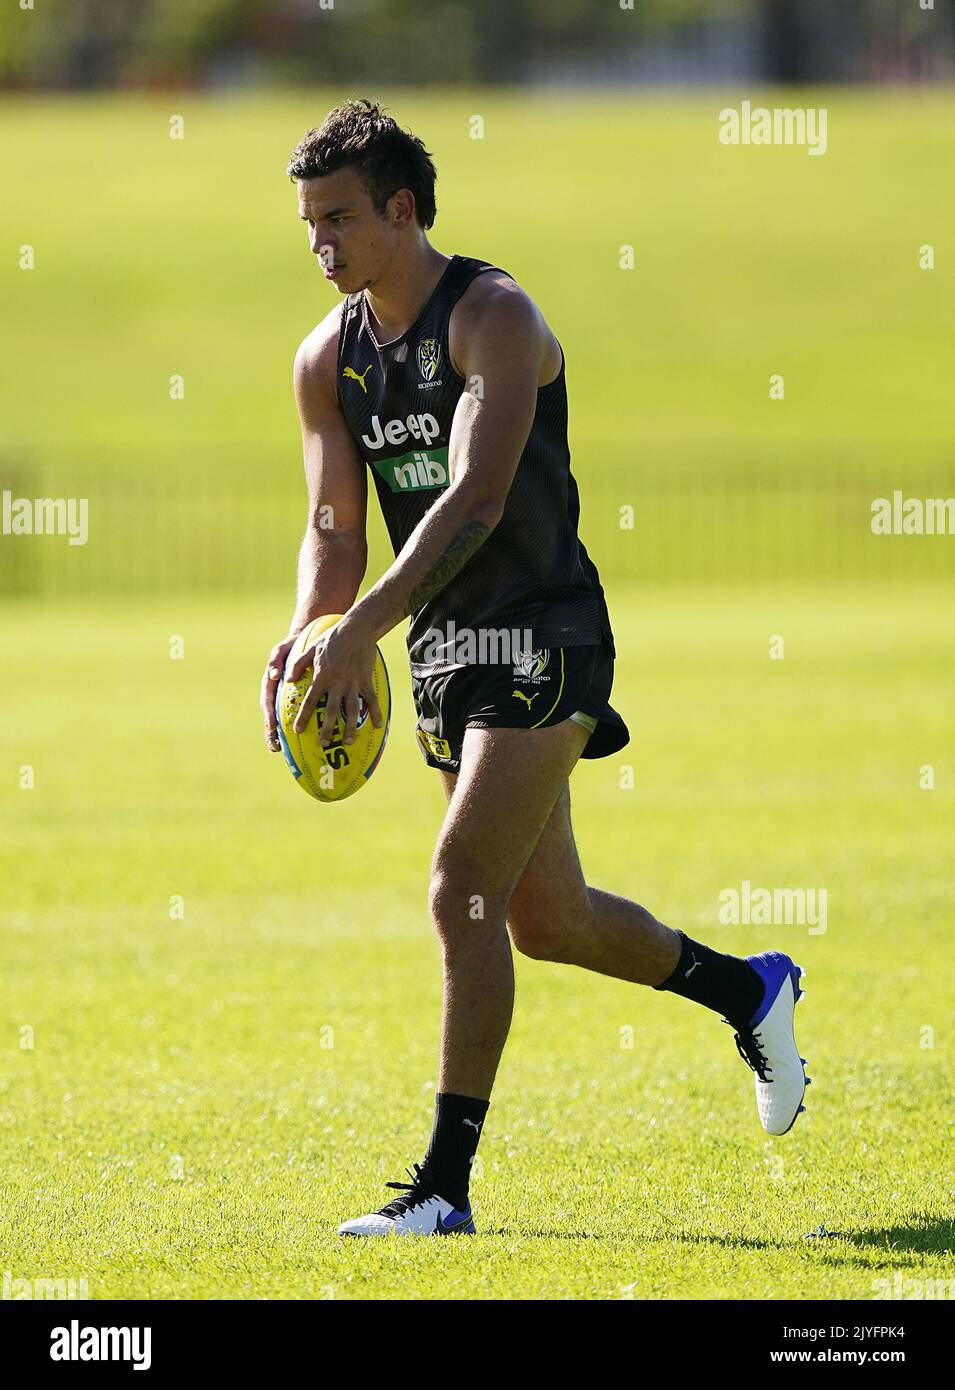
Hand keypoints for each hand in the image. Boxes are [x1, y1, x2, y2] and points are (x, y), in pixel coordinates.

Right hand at [260, 634, 297, 751]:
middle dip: (272, 733)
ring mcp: (284, 698)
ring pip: (282, 719)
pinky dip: (297, 727)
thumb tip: (274, 676)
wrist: (302, 642)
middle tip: (276, 748)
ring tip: (286, 752)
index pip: (267, 702)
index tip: (272, 727)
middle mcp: (275, 694)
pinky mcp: (295, 700)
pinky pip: (295, 714)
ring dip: (282, 736)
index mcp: (270, 684)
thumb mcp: (282, 649)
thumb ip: (276, 661)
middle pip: (272, 716)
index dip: (269, 716)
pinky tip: (305, 741)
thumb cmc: (291, 645)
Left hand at [289, 614, 383, 747]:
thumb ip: (298, 666)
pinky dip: (375, 713)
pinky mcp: (365, 680)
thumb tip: (288, 680)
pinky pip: (371, 700)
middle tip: (324, 744)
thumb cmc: (331, 638)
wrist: (356, 629)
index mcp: (321, 677)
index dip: (303, 717)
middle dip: (327, 730)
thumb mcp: (310, 649)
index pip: (309, 701)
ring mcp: (352, 683)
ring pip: (350, 710)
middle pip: (330, 711)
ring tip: (348, 741)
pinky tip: (377, 726)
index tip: (298, 731)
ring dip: (349, 727)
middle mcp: (336, 683)